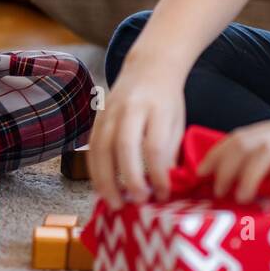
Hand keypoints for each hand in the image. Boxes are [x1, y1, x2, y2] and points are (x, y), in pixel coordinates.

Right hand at [88, 55, 186, 209]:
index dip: (158, 174)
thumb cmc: (166, 100)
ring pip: (101, 148)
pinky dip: (94, 170)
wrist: (148, 66)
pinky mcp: (97, 117)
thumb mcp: (177, 122)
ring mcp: (109, 111)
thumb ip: (169, 152)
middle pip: (124, 146)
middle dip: (129, 178)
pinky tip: (102, 189)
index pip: (155, 145)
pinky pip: (92, 146)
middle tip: (137, 203)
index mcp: (156, 108)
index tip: (164, 194)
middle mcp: (130, 108)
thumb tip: (161, 187)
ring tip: (115, 204)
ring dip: (106, 180)